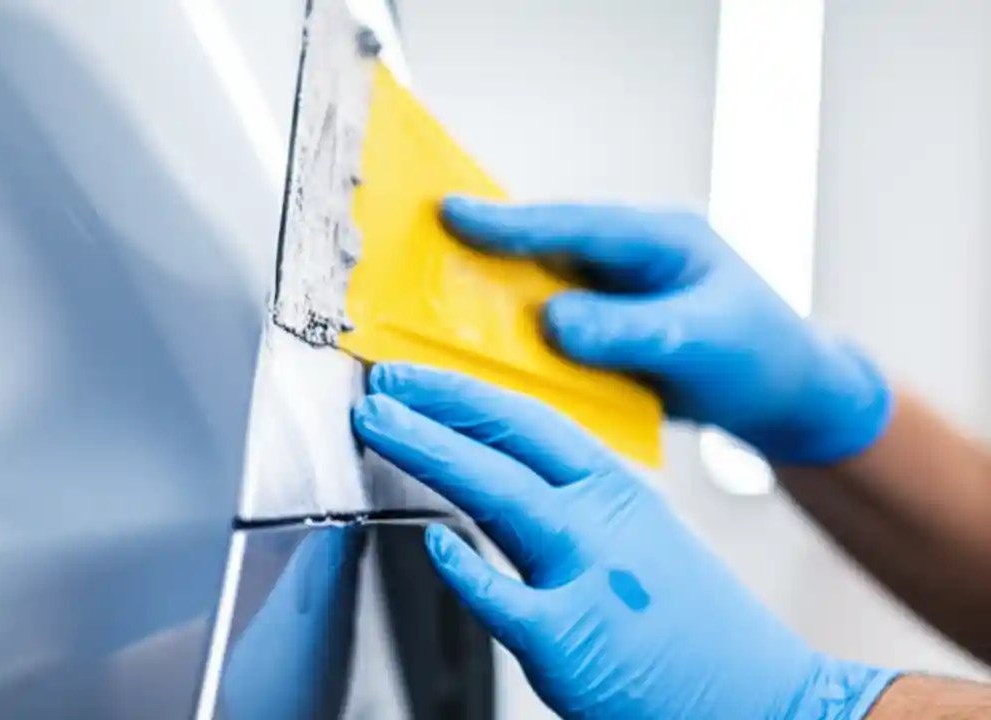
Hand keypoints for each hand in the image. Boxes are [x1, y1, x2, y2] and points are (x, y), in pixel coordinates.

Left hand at [353, 363, 896, 718]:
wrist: (773, 701)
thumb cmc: (697, 629)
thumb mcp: (641, 540)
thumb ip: (574, 508)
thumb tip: (496, 478)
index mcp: (620, 491)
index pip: (529, 422)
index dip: (462, 393)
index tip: (415, 377)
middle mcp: (605, 521)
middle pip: (507, 442)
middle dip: (434, 405)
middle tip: (379, 382)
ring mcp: (590, 575)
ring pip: (497, 494)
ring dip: (429, 450)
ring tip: (379, 424)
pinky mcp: (574, 640)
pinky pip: (504, 596)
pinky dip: (465, 568)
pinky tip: (434, 542)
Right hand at [442, 197, 890, 463]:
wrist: (787, 397)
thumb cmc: (759, 358)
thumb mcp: (701, 343)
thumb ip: (627, 333)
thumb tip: (551, 323)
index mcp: (660, 238)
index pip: (576, 223)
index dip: (511, 222)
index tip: (451, 214)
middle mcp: (630, 256)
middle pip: (545, 244)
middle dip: (485, 244)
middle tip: (417, 242)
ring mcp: (616, 291)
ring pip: (541, 283)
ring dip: (493, 290)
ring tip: (430, 295)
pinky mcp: (606, 327)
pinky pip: (551, 323)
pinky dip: (516, 332)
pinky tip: (480, 348)